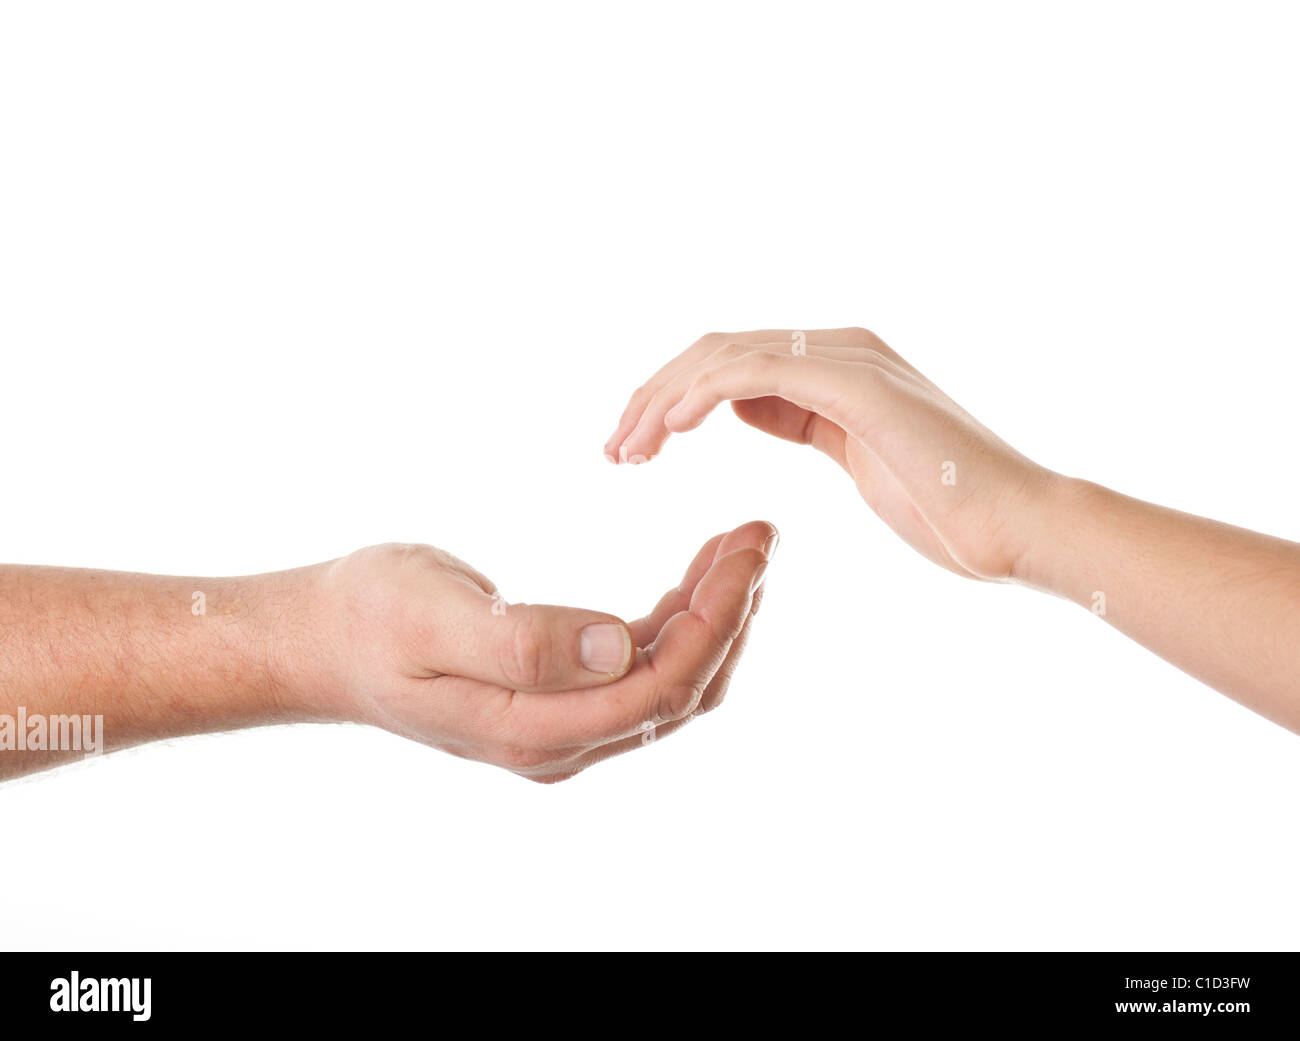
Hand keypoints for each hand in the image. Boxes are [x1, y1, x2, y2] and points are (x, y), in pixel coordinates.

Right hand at [296, 522, 775, 781]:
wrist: (321, 639)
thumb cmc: (369, 618)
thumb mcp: (435, 616)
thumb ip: (526, 641)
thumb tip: (621, 646)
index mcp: (534, 727)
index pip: (658, 688)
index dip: (714, 625)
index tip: (744, 553)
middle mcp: (558, 738)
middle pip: (678, 689)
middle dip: (730, 614)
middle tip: (760, 536)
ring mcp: (559, 721)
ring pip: (666, 678)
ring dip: (711, 616)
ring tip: (742, 545)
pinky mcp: (555, 695)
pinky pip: (637, 665)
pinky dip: (676, 619)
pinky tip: (694, 575)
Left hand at [605, 328, 1053, 580]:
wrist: (1019, 526)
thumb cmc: (948, 508)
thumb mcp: (857, 457)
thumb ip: (807, 422)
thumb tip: (749, 405)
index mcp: (836, 364)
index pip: (729, 364)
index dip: (670, 401)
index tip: (631, 450)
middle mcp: (840, 347)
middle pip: (716, 351)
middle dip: (653, 398)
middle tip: (614, 451)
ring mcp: (850, 359)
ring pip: (725, 355)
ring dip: (664, 400)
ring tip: (627, 450)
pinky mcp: (857, 384)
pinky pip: (757, 370)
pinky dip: (703, 394)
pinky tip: (670, 432)